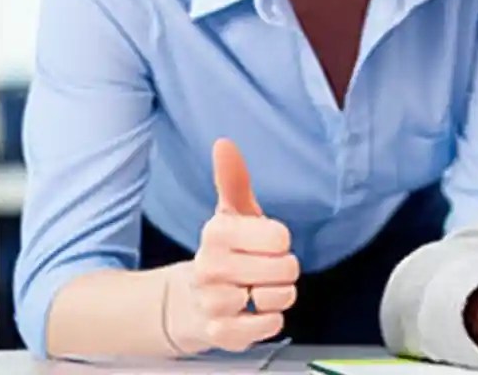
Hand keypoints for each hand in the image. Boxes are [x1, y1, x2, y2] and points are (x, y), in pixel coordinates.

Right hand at [171, 139, 298, 352]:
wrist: (192, 301)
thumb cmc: (226, 252)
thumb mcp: (232, 214)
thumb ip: (232, 179)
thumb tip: (224, 143)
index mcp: (216, 234)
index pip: (279, 237)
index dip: (281, 241)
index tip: (267, 242)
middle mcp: (209, 268)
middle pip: (285, 268)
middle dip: (283, 269)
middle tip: (264, 268)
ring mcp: (213, 303)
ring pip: (278, 297)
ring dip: (276, 294)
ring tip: (257, 289)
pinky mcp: (221, 334)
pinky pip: (268, 327)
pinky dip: (270, 320)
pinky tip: (253, 312)